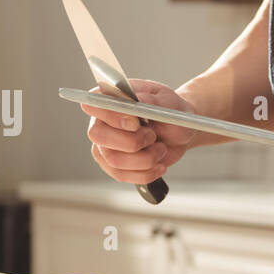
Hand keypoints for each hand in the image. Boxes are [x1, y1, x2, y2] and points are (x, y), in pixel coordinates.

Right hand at [82, 80, 196, 183]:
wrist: (179, 132)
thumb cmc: (170, 110)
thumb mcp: (168, 101)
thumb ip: (153, 100)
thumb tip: (138, 100)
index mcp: (111, 98)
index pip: (94, 104)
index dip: (111, 115)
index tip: (135, 123)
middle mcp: (102, 121)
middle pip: (99, 136)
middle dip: (131, 141)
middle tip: (153, 137)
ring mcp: (105, 145)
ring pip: (114, 160)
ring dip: (145, 158)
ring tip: (160, 149)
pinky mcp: (114, 165)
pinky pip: (122, 175)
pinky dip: (146, 173)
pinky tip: (159, 164)